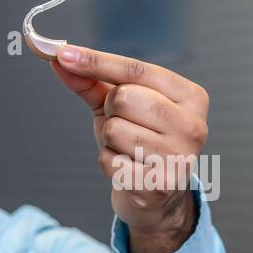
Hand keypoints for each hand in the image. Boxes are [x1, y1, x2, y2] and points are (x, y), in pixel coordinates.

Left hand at [47, 44, 209, 252]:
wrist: (156, 198)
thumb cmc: (140, 143)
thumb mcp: (120, 107)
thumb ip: (93, 81)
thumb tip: (59, 58)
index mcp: (191, 97)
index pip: (137, 69)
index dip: (97, 61)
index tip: (64, 53)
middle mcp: (193, 126)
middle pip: (124, 97)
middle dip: (111, 110)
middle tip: (125, 125)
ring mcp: (179, 157)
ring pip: (114, 129)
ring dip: (109, 141)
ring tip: (128, 150)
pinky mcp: (159, 185)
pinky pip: (110, 160)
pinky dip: (108, 163)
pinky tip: (128, 169)